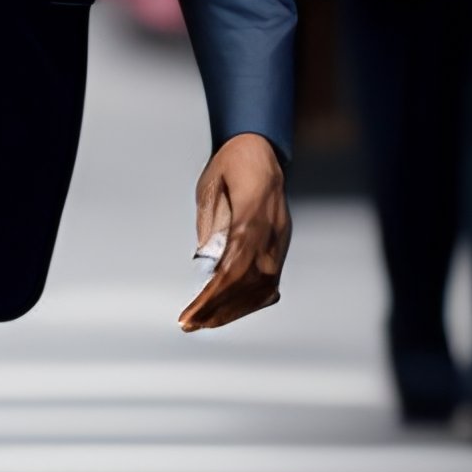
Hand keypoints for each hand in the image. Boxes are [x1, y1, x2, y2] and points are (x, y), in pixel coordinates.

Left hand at [179, 134, 291, 332]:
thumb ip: (208, 225)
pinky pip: (270, 281)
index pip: (232, 269)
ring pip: (262, 288)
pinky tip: (231, 310)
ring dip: (233, 308)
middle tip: (191, 323)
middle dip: (218, 309)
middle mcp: (270, 233)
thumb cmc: (231, 165)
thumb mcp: (208, 187)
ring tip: (206, 321)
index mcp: (251, 217)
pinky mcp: (281, 244)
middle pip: (247, 284)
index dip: (212, 296)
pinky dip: (250, 300)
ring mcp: (280, 240)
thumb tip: (204, 261)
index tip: (191, 313)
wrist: (260, 149)